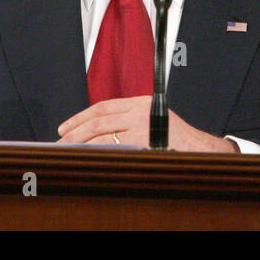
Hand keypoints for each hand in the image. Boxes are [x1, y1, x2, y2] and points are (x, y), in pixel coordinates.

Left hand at [56, 97, 237, 152]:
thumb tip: (98, 133)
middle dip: (75, 130)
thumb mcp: (153, 122)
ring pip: (101, 133)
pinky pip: (112, 145)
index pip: (103, 106)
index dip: (80, 116)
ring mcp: (141, 125)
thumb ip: (130, 122)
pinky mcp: (142, 140)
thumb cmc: (176, 141)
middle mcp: (139, 110)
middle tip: (59, 141)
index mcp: (140, 103)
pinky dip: (96, 151)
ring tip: (67, 150)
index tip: (65, 127)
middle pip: (98, 118)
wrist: (200, 151)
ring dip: (80, 142)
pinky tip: (86, 156)